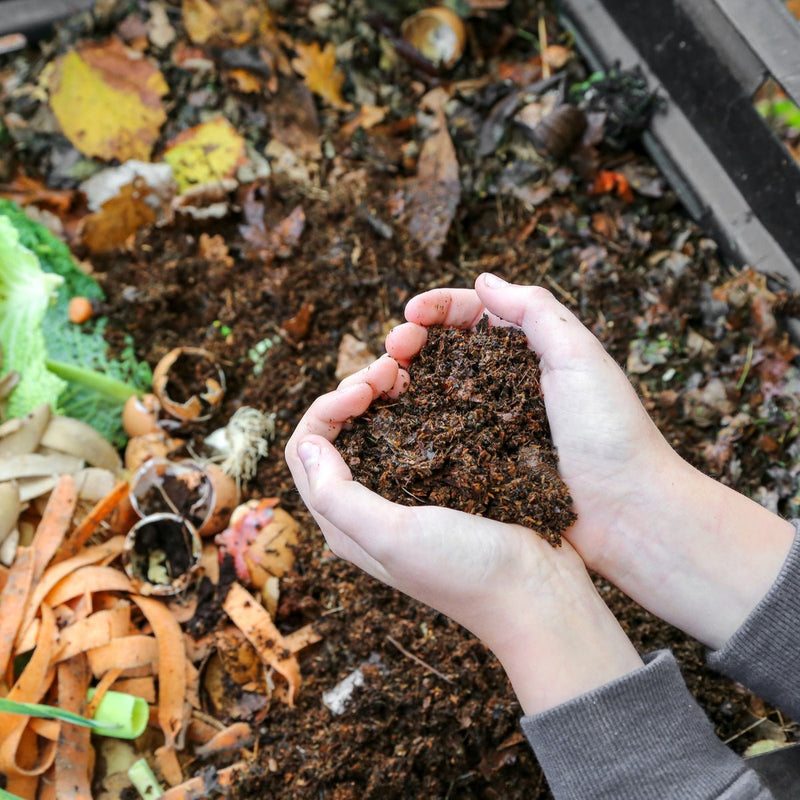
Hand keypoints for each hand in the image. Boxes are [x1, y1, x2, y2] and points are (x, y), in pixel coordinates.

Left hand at [285, 356, 642, 713]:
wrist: (536, 592)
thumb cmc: (465, 570)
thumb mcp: (393, 536)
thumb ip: (338, 496)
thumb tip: (306, 444)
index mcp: (344, 522)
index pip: (306, 449)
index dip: (327, 408)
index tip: (365, 390)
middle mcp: (368, 506)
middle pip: (338, 433)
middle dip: (354, 392)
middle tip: (391, 369)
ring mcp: (407, 493)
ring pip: (375, 428)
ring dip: (382, 394)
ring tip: (408, 371)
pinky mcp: (443, 482)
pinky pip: (415, 433)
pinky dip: (415, 405)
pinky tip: (434, 390)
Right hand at [385, 274, 794, 648]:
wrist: (627, 513)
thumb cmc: (611, 432)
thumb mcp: (580, 356)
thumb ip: (535, 311)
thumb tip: (484, 280)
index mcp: (531, 351)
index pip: (475, 315)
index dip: (439, 308)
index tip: (410, 313)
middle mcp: (506, 383)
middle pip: (447, 350)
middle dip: (413, 340)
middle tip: (392, 348)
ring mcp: (491, 424)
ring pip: (436, 390)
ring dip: (406, 378)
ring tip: (383, 380)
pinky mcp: (482, 462)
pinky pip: (440, 434)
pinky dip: (414, 421)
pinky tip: (393, 418)